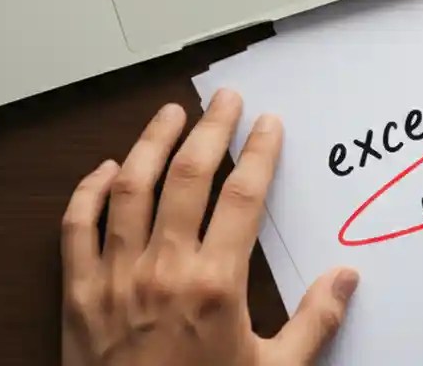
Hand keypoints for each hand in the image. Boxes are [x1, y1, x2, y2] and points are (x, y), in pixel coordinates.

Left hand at [61, 89, 359, 365]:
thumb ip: (314, 323)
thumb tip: (346, 280)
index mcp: (215, 285)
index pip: (242, 196)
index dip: (259, 152)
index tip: (268, 125)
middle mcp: (164, 269)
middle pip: (189, 175)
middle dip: (210, 127)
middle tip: (223, 99)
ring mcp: (115, 276)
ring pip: (130, 187)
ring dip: (150, 142)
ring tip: (169, 114)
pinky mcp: (77, 293)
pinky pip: (75, 226)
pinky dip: (87, 191)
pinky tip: (104, 170)